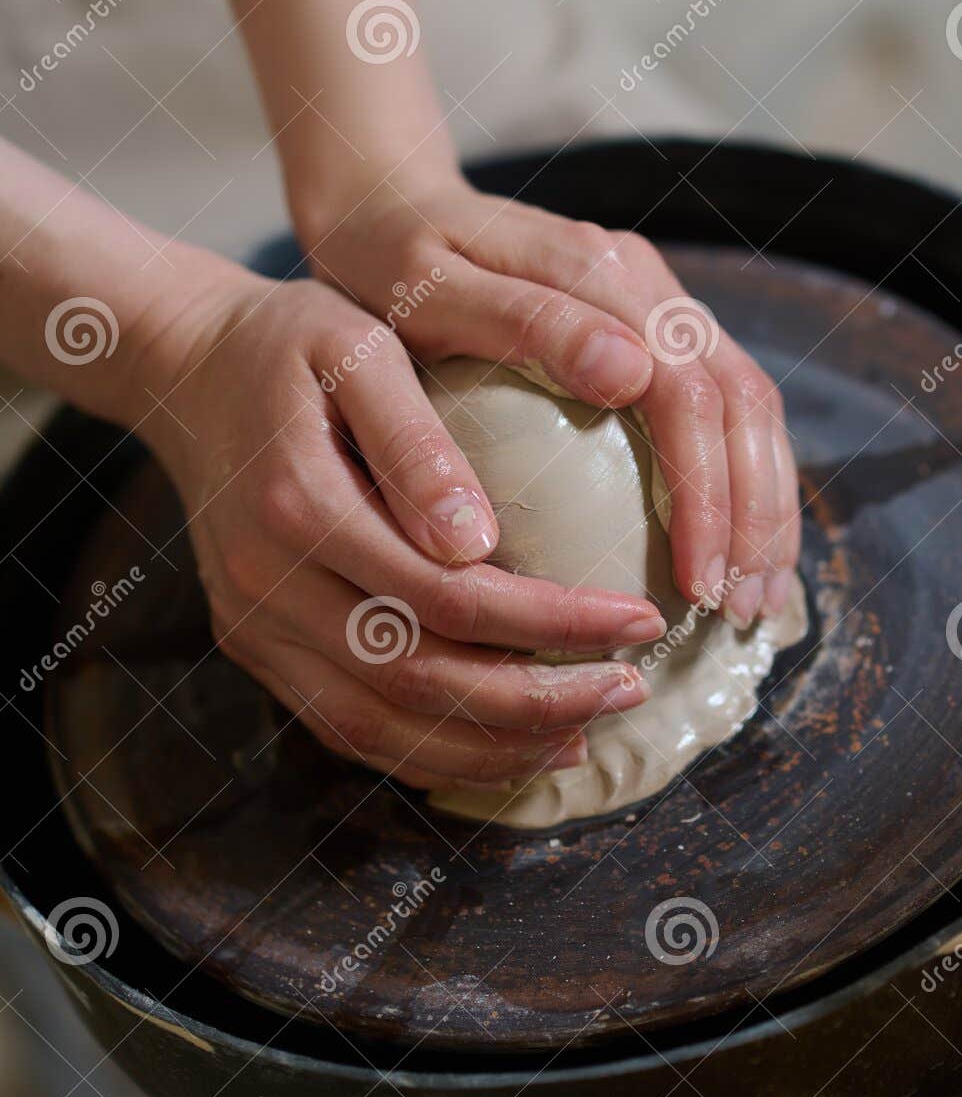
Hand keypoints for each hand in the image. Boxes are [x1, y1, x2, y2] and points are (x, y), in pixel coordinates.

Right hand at [141, 270, 659, 785]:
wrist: (186, 371)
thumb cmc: (293, 343)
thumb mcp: (359, 348)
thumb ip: (414, 441)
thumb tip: (479, 542)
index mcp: (298, 507)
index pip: (451, 600)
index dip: (554, 624)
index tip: (640, 617)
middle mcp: (265, 585)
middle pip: (418, 681)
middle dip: (538, 700)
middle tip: (631, 687)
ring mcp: (253, 628)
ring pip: (380, 728)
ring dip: (490, 746)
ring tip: (584, 732)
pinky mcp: (254, 648)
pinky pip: (344, 728)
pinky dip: (429, 752)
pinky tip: (503, 742)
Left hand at [301, 175, 801, 625]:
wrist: (384, 205)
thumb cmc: (387, 263)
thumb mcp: (429, 291)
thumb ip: (523, 324)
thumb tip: (630, 376)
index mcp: (598, 269)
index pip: (688, 389)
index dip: (706, 493)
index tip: (696, 584)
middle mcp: (644, 279)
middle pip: (742, 400)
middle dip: (753, 514)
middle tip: (738, 610)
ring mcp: (656, 301)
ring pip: (750, 404)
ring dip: (764, 505)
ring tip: (754, 598)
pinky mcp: (652, 327)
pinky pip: (727, 406)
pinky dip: (744, 483)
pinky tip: (736, 549)